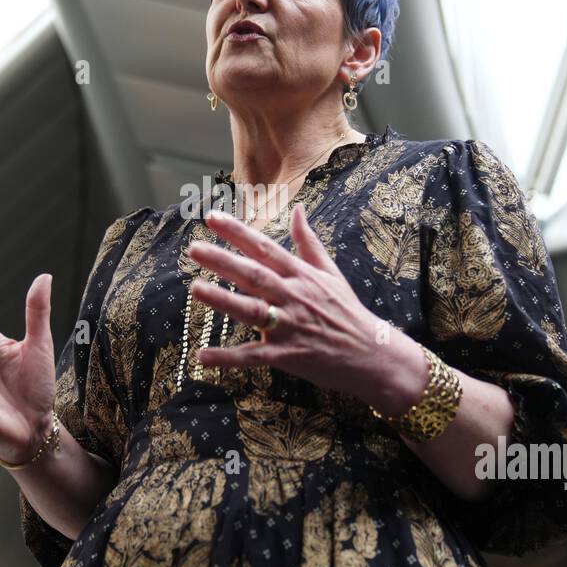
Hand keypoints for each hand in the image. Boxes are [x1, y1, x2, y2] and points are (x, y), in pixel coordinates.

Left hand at [189, 204, 426, 414]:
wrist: (372, 354)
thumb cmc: (347, 311)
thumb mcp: (330, 271)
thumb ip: (308, 240)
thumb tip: (297, 208)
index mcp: (301, 275)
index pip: (264, 248)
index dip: (238, 232)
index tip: (212, 218)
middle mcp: (293, 296)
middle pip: (254, 275)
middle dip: (223, 261)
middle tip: (194, 248)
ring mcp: (290, 326)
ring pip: (252, 310)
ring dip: (223, 300)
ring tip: (196, 289)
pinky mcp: (287, 355)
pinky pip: (253, 356)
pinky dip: (228, 358)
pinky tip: (202, 356)